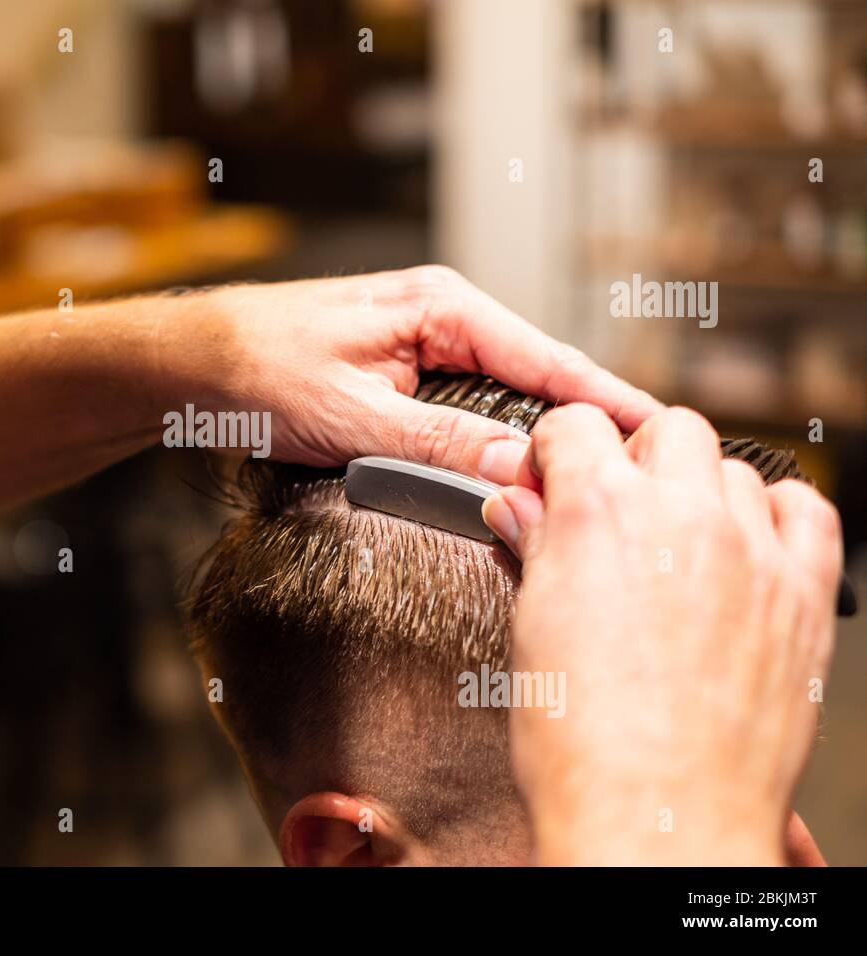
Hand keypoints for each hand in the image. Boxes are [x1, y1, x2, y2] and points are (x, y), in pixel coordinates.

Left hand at [160, 266, 659, 478]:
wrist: (191, 363)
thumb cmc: (257, 370)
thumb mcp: (352, 415)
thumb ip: (439, 442)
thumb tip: (521, 469)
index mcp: (443, 307)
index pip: (550, 358)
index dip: (608, 401)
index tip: (661, 437)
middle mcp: (443, 318)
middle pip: (536, 379)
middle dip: (582, 427)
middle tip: (634, 482)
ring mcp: (424, 345)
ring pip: (502, 400)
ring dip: (536, 440)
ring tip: (590, 486)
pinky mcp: (404, 374)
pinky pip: (467, 411)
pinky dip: (491, 443)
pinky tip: (512, 476)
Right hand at [484, 405, 841, 864]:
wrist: (656, 819)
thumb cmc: (582, 743)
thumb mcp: (530, 627)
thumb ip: (532, 544)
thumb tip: (516, 505)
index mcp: (598, 512)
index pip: (575, 425)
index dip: (553, 450)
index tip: (548, 478)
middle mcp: (681, 515)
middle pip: (665, 428)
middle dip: (633, 457)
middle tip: (613, 509)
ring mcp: (752, 550)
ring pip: (733, 467)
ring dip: (700, 489)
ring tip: (677, 542)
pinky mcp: (802, 592)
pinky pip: (807, 510)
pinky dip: (778, 512)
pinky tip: (748, 542)